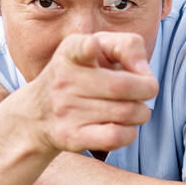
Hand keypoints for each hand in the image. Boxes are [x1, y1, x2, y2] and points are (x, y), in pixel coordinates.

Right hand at [12, 32, 157, 155]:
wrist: (38, 114)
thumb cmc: (81, 76)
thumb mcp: (98, 48)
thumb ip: (127, 47)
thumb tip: (144, 73)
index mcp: (70, 52)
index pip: (79, 47)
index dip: (88, 47)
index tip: (91, 47)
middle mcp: (64, 80)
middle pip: (124, 86)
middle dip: (147, 89)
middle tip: (145, 90)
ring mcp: (66, 110)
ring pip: (127, 112)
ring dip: (140, 112)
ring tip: (132, 108)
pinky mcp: (71, 136)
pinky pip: (115, 137)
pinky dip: (130, 132)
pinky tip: (123, 126)